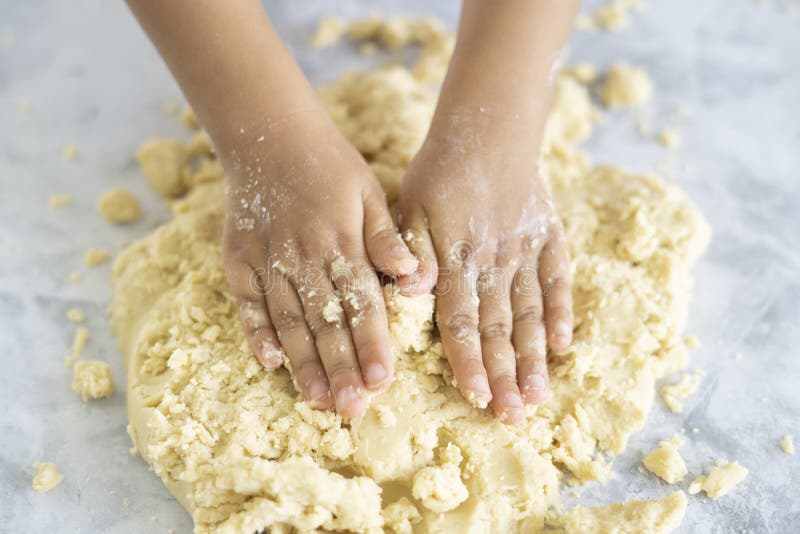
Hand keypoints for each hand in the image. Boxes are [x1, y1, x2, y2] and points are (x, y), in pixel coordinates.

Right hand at [220, 111, 417, 418]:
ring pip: (288, 319)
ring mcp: (267, 258)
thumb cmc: (330, 167)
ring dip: (302, 361)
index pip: (361, 302)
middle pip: (325, 321)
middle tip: (351, 408)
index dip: (371, 343)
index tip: (381, 381)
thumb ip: (387, 237)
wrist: (269, 135)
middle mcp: (304, 255)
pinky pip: (246, 301)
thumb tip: (411, 275)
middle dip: (339, 367)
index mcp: (342, 241)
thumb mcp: (369, 192)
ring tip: (316, 398)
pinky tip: (267, 361)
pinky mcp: (238, 258)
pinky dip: (255, 331)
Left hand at [396, 110, 572, 423]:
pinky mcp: (547, 238)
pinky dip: (560, 312)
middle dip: (505, 374)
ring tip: (538, 396)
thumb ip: (413, 251)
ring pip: (530, 312)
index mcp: (456, 258)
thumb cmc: (440, 173)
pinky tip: (563, 345)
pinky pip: (557, 279)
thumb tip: (413, 291)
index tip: (477, 397)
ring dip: (533, 356)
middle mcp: (494, 261)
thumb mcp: (411, 206)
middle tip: (513, 417)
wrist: (488, 128)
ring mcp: (525, 251)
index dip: (469, 360)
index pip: (461, 321)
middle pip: (500, 327)